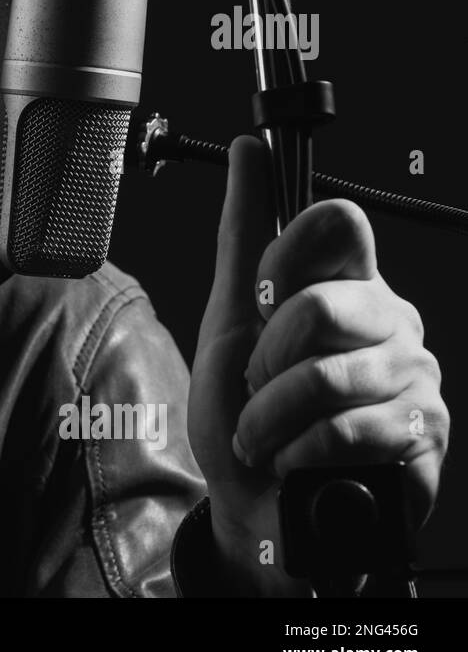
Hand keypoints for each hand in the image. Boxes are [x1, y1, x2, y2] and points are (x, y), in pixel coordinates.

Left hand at [187, 136, 448, 594]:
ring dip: (271, 417)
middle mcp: (389, 320)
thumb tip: (249, 149)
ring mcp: (413, 375)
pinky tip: (297, 461)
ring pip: (327, 377)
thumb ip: (242, 232)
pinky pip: (347, 429)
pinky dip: (299, 453)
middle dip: (266, 360)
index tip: (262, 296)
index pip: (340, 222)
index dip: (287, 253)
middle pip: (322, 304)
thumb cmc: (242, 412)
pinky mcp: (423, 433)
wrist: (252, 503)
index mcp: (347, 284)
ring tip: (269, 433)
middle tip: (260, 387)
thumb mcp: (229, 317)